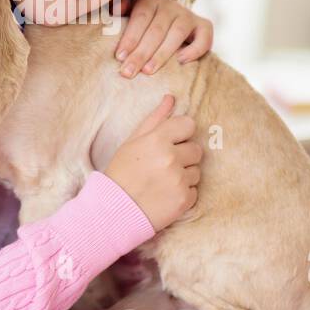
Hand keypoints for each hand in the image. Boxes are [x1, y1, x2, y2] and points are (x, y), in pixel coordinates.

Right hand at [103, 93, 201, 231]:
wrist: (113, 211)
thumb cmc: (121, 173)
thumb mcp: (132, 142)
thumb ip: (154, 119)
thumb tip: (171, 98)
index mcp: (157, 140)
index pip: (189, 124)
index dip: (181, 134)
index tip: (171, 142)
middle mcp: (170, 158)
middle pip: (196, 149)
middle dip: (183, 156)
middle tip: (163, 165)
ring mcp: (179, 180)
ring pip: (196, 171)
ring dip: (183, 175)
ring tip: (162, 182)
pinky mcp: (184, 200)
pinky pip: (194, 191)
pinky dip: (183, 193)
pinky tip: (165, 195)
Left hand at [113, 0, 212, 77]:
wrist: (174, 23)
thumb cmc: (145, 25)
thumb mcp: (131, 15)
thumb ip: (122, 11)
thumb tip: (115, 10)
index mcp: (150, 1)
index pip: (140, 19)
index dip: (130, 38)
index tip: (119, 57)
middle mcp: (171, 5)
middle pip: (156, 30)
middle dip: (141, 53)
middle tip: (128, 72)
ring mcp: (188, 15)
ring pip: (177, 34)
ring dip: (162, 54)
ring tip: (148, 71)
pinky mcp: (205, 25)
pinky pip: (204, 38)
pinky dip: (194, 50)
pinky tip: (181, 62)